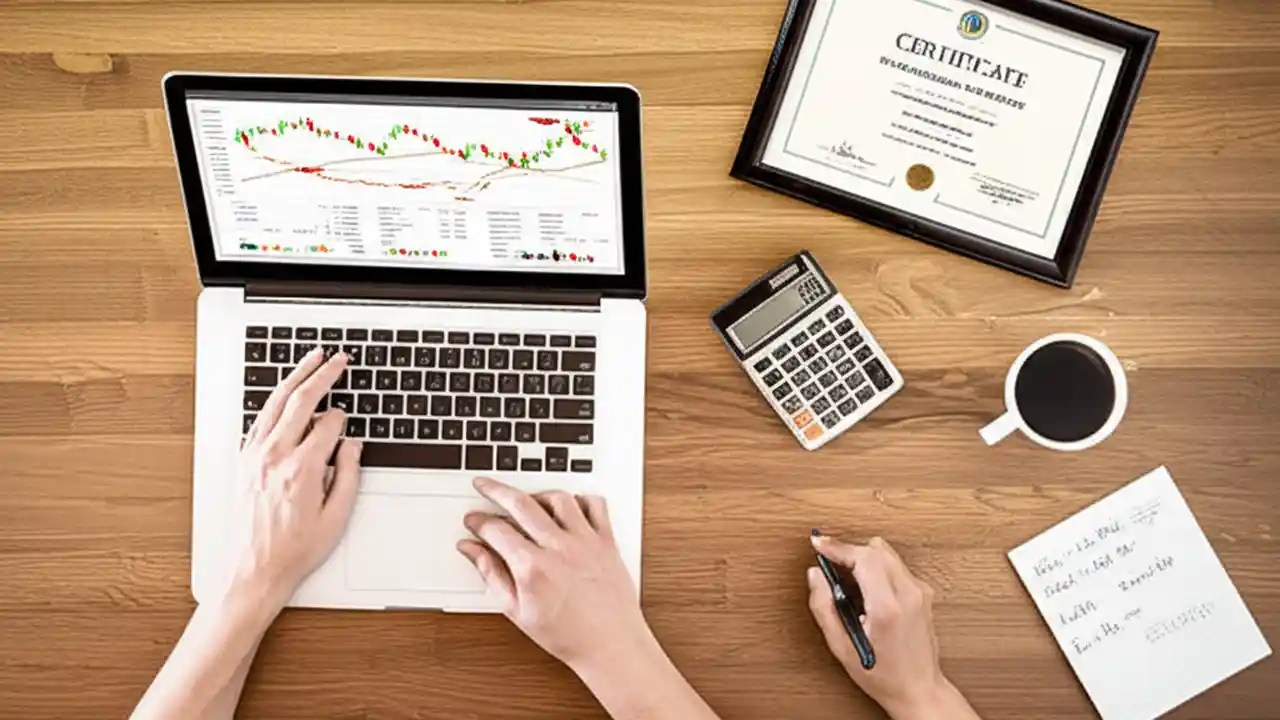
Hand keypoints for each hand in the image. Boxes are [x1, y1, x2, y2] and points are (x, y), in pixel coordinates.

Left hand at [227, 348, 363, 607]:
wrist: (254, 570)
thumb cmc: (294, 550)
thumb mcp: (336, 517)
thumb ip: (348, 475)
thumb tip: (351, 445)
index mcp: (302, 470)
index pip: (329, 425)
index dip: (344, 421)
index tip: (349, 425)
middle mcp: (274, 457)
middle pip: (300, 400)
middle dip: (323, 375)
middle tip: (337, 360)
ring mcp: (255, 456)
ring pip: (275, 403)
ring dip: (295, 376)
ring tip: (311, 359)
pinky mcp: (244, 461)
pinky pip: (260, 419)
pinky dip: (275, 400)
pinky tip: (284, 393)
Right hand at [457, 478, 654, 672]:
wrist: (610, 645)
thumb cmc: (568, 635)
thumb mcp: (517, 611)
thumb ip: (492, 575)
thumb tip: (472, 551)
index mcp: (533, 568)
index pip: (496, 529)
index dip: (478, 521)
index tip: (473, 520)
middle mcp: (559, 548)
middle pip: (521, 503)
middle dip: (496, 490)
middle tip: (485, 486)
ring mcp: (586, 541)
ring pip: (558, 497)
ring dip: (537, 493)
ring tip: (527, 499)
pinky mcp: (607, 541)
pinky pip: (595, 505)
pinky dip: (580, 499)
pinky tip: (569, 506)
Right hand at [807, 535, 977, 719]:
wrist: (919, 689)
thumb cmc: (883, 675)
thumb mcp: (842, 648)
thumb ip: (824, 608)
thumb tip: (815, 576)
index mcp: (887, 608)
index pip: (863, 557)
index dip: (837, 547)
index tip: (819, 543)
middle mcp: (908, 594)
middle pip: (875, 549)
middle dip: (849, 550)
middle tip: (829, 562)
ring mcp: (920, 592)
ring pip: (887, 553)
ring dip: (864, 557)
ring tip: (849, 578)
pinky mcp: (924, 593)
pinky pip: (896, 565)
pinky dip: (878, 567)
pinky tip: (868, 588)